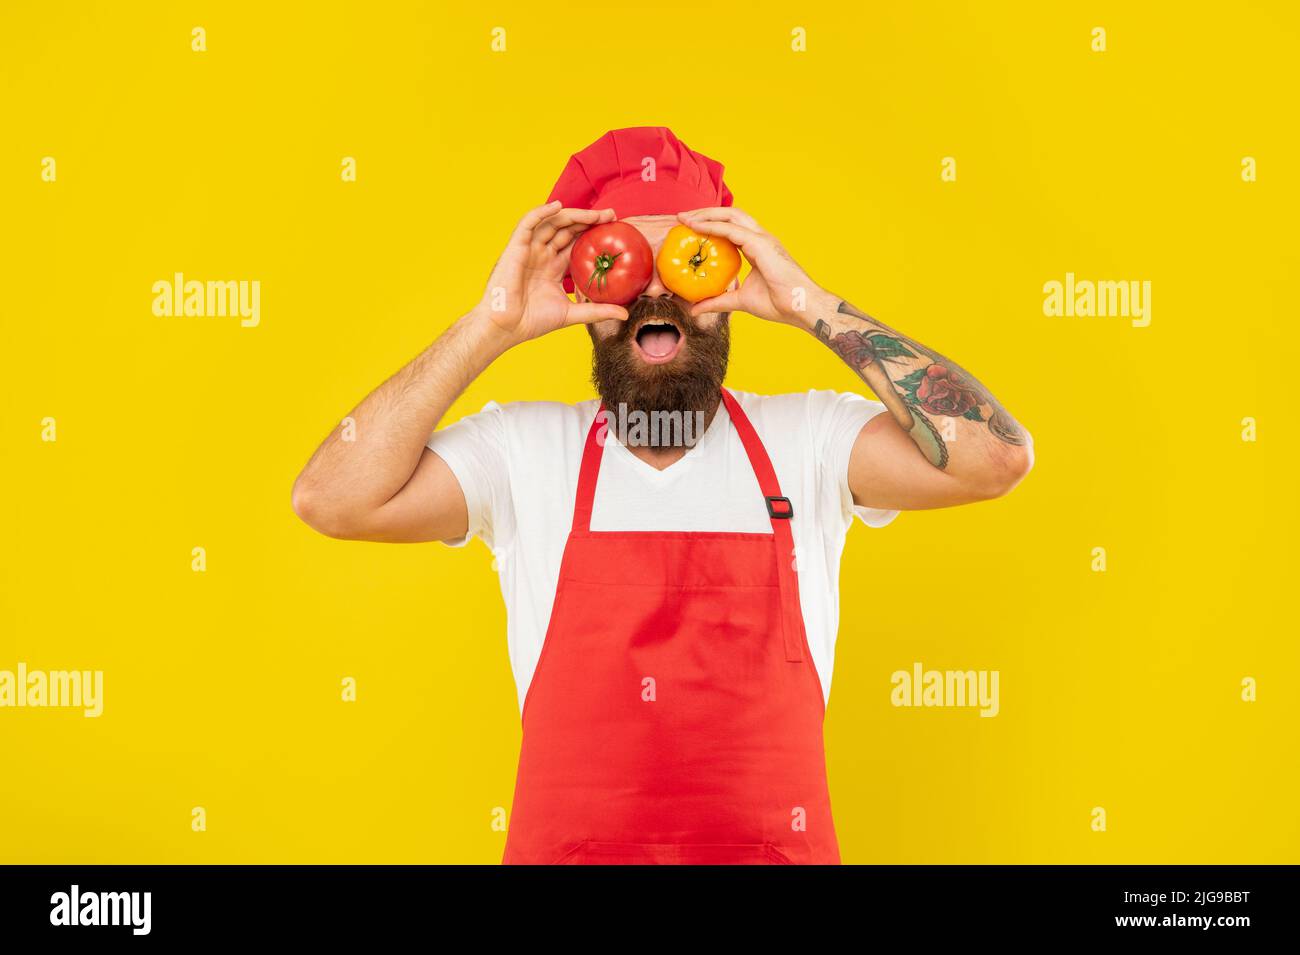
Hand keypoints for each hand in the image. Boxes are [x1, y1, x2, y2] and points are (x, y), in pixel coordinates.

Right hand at [477, 201, 628, 345]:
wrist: (506, 327)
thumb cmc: (532, 322)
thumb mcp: (571, 313)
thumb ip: (597, 311)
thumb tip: (625, 314)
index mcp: (554, 267)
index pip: (577, 244)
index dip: (595, 234)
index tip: (616, 229)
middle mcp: (543, 254)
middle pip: (568, 229)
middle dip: (589, 220)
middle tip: (612, 216)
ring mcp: (529, 249)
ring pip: (553, 223)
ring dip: (573, 215)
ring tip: (595, 214)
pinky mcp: (516, 247)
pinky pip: (528, 223)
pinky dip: (542, 212)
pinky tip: (558, 206)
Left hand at [676, 207, 825, 324]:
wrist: (800, 307)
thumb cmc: (778, 304)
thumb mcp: (739, 302)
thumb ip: (717, 302)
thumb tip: (694, 309)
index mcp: (758, 247)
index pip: (731, 227)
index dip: (710, 224)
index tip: (689, 227)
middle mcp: (760, 237)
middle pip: (730, 214)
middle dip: (705, 211)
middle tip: (681, 217)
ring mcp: (762, 238)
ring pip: (730, 215)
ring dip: (706, 213)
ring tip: (685, 217)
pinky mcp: (760, 243)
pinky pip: (731, 229)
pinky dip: (711, 226)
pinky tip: (695, 227)